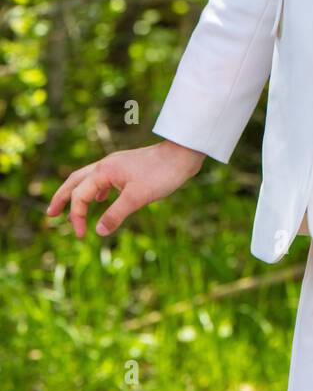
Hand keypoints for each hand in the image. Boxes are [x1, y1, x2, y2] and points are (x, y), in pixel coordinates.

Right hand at [45, 141, 205, 239]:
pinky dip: (96, 191)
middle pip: (75, 181)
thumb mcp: (138, 198)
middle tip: (50, 214)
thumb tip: (98, 231)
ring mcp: (116, 165)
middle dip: (62, 198)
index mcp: (104, 171)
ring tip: (71, 209)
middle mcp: (106, 165)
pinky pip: (103, 179)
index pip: (80, 196)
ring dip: (77, 194)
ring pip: (89, 179)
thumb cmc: (162, 174)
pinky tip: (101, 199)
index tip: (82, 236)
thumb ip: (116, 214)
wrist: (183, 155)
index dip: (77, 217)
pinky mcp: (127, 168)